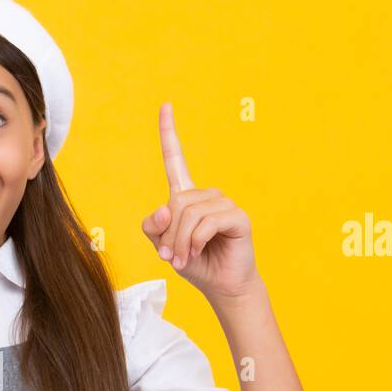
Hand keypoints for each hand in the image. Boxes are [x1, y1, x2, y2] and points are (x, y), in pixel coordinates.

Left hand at [141, 102, 261, 303]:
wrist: (221, 285)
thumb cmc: (195, 263)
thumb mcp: (164, 246)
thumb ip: (153, 227)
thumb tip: (162, 210)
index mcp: (186, 196)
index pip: (176, 159)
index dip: (169, 133)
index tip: (165, 105)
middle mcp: (206, 195)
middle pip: (175, 203)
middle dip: (169, 234)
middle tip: (171, 256)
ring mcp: (224, 203)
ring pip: (189, 214)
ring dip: (181, 242)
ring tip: (184, 259)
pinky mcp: (238, 216)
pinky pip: (207, 222)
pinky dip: (196, 242)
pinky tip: (197, 254)